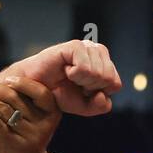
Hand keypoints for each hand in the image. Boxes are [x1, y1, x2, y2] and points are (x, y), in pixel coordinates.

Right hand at [0, 39, 120, 115]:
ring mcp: (87, 46)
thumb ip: (101, 105)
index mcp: (105, 63)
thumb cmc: (61, 93)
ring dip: (81, 81)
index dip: (98, 93)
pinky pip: (84, 68)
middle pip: (108, 78)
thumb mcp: (86, 106)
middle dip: (90, 87)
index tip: (83, 90)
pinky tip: (65, 70)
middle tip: (75, 83)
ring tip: (69, 76)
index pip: (115, 84)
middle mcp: (98, 51)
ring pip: (97, 73)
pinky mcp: (74, 46)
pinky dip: (73, 75)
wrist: (37, 89)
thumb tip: (102, 94)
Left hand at [0, 75, 60, 152]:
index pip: (41, 93)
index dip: (23, 84)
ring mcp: (31, 136)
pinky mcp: (16, 145)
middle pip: (17, 99)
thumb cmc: (24, 136)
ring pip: (4, 110)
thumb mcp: (32, 118)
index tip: (7, 79)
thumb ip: (23, 100)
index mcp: (52, 113)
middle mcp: (44, 124)